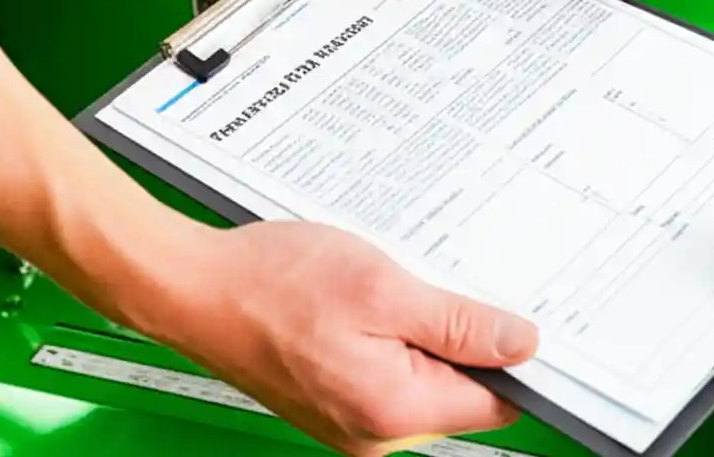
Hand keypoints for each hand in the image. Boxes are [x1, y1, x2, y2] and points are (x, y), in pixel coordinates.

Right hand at [152, 221, 538, 456]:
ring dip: (419, 330)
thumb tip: (521, 345)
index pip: (495, 400)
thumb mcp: (382, 287)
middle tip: (430, 281)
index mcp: (393, 411)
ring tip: (385, 286)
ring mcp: (349, 421)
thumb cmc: (268, 284)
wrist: (191, 287)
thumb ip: (459, 324)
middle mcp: (373, 432)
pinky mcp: (332, 402)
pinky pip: (386, 373)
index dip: (514, 354)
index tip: (511, 310)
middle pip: (459, 390)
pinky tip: (361, 300)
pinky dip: (386, 335)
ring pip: (421, 377)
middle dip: (458, 334)